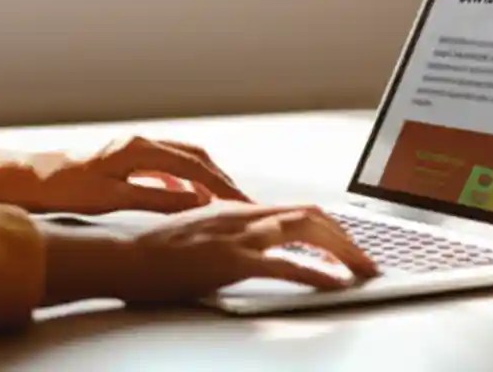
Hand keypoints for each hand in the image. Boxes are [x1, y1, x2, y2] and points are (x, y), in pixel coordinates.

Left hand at [25, 136, 251, 213]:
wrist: (32, 178)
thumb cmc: (66, 188)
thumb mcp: (113, 198)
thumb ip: (157, 200)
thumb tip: (196, 204)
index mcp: (141, 149)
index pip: (194, 166)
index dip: (221, 185)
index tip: (242, 202)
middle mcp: (142, 143)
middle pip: (195, 157)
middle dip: (221, 179)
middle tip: (243, 201)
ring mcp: (136, 149)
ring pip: (183, 160)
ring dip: (205, 179)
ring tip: (223, 202)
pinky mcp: (129, 158)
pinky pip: (168, 166)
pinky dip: (185, 181)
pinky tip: (189, 199)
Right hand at [40, 205, 379, 304]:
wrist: (125, 259)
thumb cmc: (156, 255)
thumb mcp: (200, 236)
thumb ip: (231, 237)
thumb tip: (257, 247)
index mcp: (237, 208)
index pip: (297, 210)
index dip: (330, 227)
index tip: (350, 246)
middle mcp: (243, 214)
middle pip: (311, 215)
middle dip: (347, 237)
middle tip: (368, 261)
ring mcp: (239, 235)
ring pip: (307, 230)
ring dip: (343, 250)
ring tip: (362, 270)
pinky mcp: (231, 260)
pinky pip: (285, 264)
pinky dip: (316, 273)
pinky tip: (333, 284)